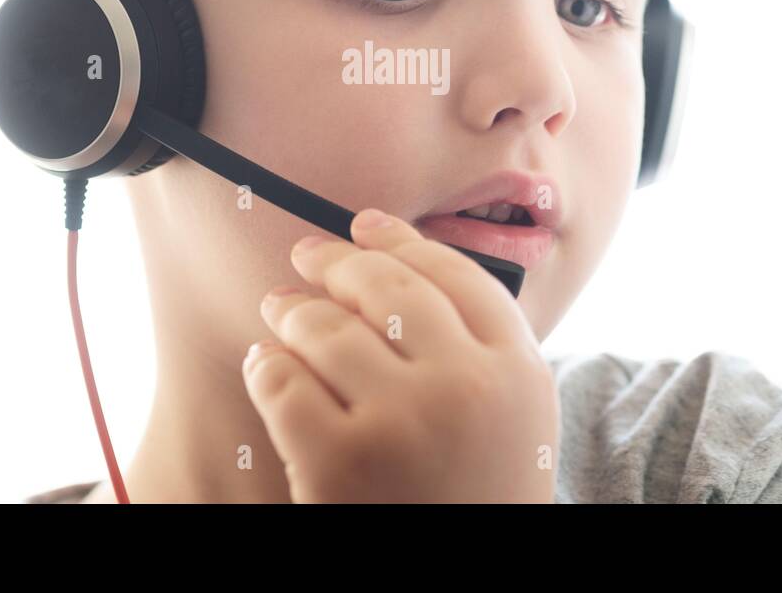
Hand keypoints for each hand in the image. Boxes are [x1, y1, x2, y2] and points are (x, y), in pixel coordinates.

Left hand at [242, 208, 559, 502]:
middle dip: (337, 264)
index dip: (400, 241)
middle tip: (307, 257)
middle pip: (388, 290)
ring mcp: (401, 425)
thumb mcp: (515, 417)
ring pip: (326, 328)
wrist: (472, 589)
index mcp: (517, 372)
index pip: (452, 275)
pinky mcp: (338, 466)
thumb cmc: (482, 495)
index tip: (365, 225)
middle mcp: (465, 389)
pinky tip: (264, 365)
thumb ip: (479, 344)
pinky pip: (284, 383)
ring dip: (291, 311)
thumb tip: (390, 259)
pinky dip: (265, 366)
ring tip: (278, 312)